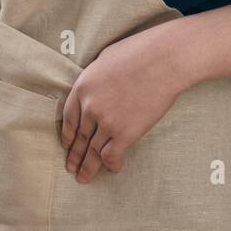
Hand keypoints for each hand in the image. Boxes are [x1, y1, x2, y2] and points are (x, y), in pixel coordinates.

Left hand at [60, 22, 190, 183]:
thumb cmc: (138, 53)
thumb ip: (95, 79)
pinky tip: (113, 169)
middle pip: (80, 138)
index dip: (68, 135)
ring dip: (89, 167)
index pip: (68, 118)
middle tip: (71, 168)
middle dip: (75, 155)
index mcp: (82, 86)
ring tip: (84, 178)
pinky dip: (111, 165)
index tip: (67, 145)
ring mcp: (107, 122)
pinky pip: (112, 156)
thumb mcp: (104, 60)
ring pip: (93, 151)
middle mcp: (90, 107)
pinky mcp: (125, 133)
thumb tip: (96, 89)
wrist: (163, 61)